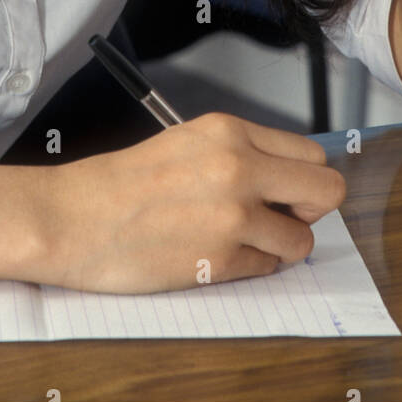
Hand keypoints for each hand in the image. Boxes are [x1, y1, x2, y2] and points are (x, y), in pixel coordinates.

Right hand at [24, 113, 346, 293]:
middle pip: (326, 190)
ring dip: (279, 246)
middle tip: (282, 217)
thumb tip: (288, 180)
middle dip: (309, 210)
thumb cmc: (122, 183)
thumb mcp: (188, 142)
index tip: (287, 191)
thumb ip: (241, 153)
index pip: (311, 153)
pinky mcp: (221, 259)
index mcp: (230, 132)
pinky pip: (267, 269)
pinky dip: (250, 267)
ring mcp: (233, 215)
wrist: (75, 217)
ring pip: (302, 240)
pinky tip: (216, 255)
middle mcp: (239, 167)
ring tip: (243, 241)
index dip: (303, 177)